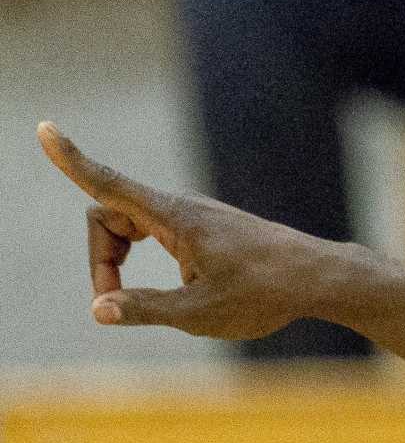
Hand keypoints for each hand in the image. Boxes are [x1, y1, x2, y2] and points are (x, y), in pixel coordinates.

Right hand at [36, 122, 404, 364]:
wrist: (321, 278)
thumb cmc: (266, 293)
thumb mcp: (201, 313)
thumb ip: (146, 309)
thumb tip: (100, 309)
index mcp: (174, 218)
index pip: (108, 184)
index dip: (71, 161)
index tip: (44, 129)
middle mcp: (182, 208)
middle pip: (110, 216)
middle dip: (101, 258)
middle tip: (115, 303)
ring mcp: (197, 217)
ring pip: (136, 228)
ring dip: (127, 263)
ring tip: (167, 302)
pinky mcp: (210, 230)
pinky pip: (164, 238)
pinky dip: (160, 266)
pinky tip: (199, 292)